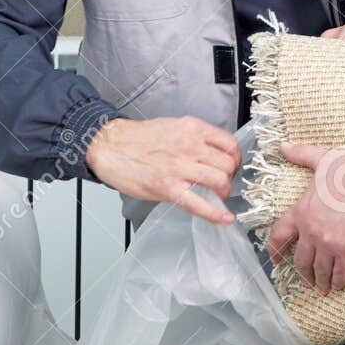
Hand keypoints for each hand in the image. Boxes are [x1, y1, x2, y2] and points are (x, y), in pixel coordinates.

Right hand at [84, 116, 240, 223]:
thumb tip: (213, 154)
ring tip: (217, 196)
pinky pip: (199, 203)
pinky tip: (225, 218)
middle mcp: (189, 145)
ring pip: (219, 181)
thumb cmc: (138, 138)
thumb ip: (195, 138)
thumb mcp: (173, 126)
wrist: (109, 145)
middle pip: (228, 164)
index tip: (232, 166)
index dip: (235, 158)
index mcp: (192, 129)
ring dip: (223, 192)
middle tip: (222, 182)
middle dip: (230, 176)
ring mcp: (179, 167)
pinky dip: (215, 214)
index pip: (230, 143)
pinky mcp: (168, 187)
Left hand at [266, 143, 344, 292]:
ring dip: (320, 282)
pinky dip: (339, 282)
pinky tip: (339, 286)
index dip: (275, 252)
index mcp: (301, 210)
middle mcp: (311, 230)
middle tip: (307, 280)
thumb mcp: (323, 157)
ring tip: (322, 288)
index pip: (279, 236)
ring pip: (320, 271)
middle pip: (301, 260)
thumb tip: (283, 145)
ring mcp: (330, 242)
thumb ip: (301, 154)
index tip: (276, 261)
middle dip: (303, 273)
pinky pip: (341, 273)